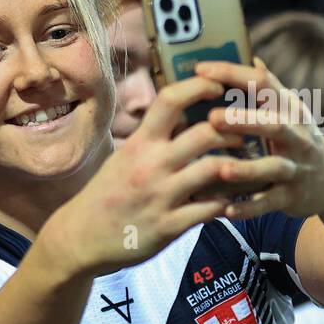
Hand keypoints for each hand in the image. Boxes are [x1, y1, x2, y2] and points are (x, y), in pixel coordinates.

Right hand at [40, 74, 293, 277]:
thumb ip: (152, 139)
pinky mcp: (170, 226)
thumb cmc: (106, 194)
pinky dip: (228, 202)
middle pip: (206, 132)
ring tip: (243, 165)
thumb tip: (184, 115)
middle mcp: (151, 166)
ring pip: (216, 169)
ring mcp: (162, 197)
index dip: (200, 86)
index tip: (218, 86)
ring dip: (238, 165)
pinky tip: (231, 200)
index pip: (170, 100)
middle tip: (243, 134)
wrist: (79, 238)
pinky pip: (212, 208)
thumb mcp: (123, 157)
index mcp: (139, 144)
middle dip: (233, 130)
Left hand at [199, 58, 323, 220]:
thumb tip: (249, 56)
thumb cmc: (296, 141)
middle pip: (273, 124)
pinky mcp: (293, 196)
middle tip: (211, 118)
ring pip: (273, 167)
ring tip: (221, 169)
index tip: (200, 69)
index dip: (232, 75)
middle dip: (243, 121)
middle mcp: (296, 135)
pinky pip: (269, 203)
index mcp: (287, 109)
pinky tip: (226, 210)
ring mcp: (296, 167)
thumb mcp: (286, 112)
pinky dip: (249, 207)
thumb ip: (265, 90)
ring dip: (247, 169)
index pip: (262, 84)